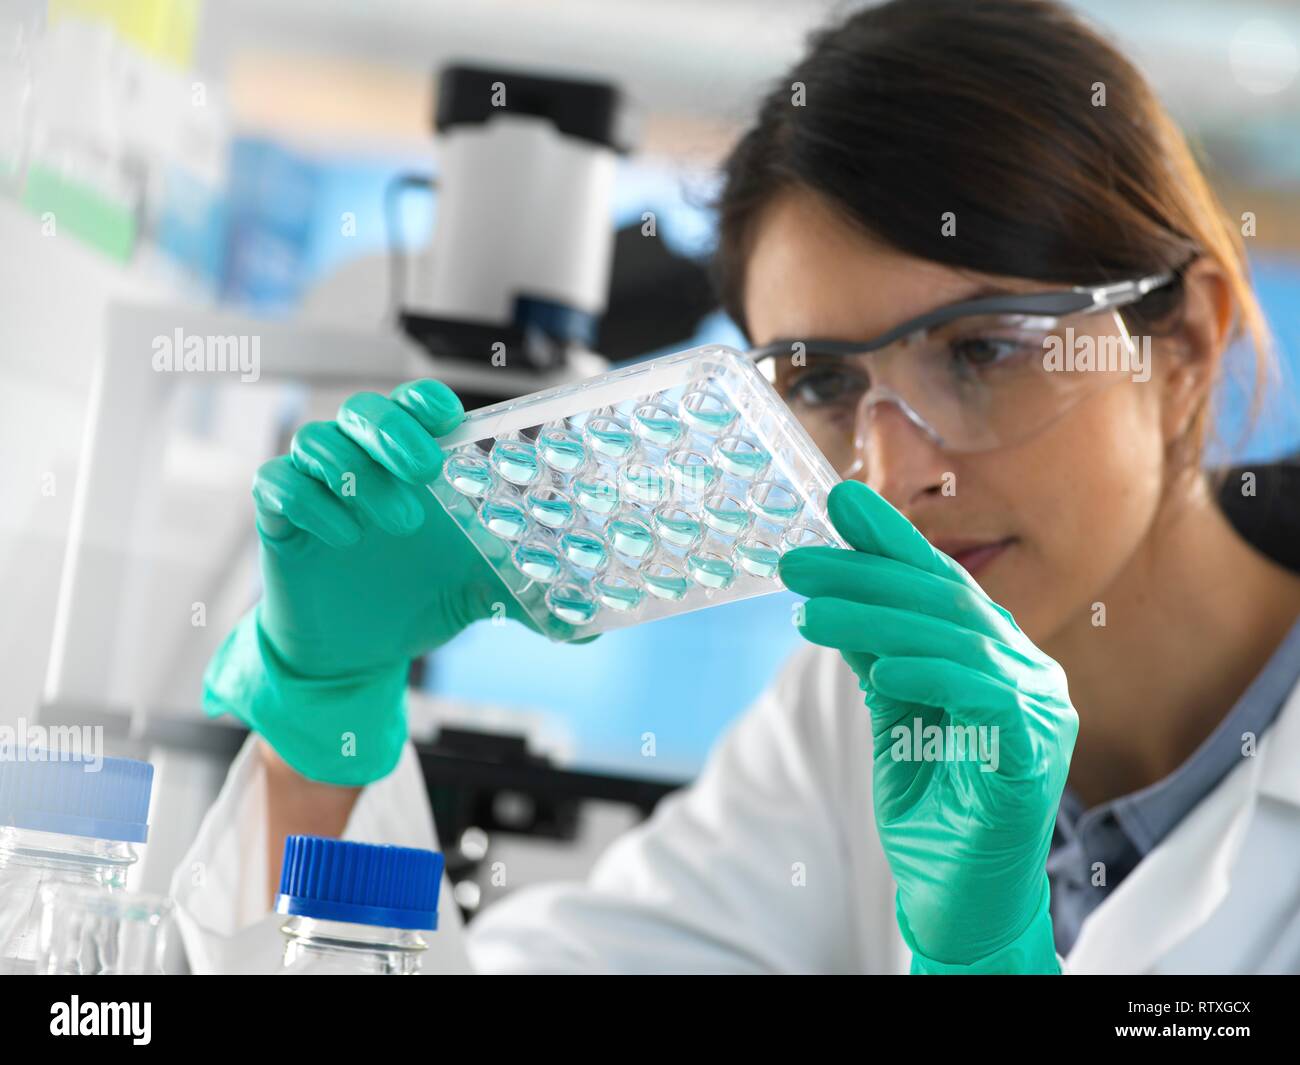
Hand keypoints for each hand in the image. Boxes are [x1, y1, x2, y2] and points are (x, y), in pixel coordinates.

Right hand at [252, 379, 536, 674]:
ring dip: (358, 473)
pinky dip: (308, 502)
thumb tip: (588, 631)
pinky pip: (276, 487)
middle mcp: (364, 466)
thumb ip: (526, 598)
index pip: (415, 406)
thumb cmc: (414, 600)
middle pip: (364, 410)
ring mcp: (318, 489)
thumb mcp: (476, 595)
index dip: (427, 401)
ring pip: (317, 442)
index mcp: (412, 468)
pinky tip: (344, 537)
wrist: (355, 653)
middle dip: (394, 431)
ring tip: (401, 521)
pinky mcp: (280, 521)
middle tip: (426, 468)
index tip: (450, 420)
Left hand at [779, 480, 1076, 971]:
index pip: (939, 583)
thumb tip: (836, 596)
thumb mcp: (894, 711)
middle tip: (798, 560)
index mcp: (994, 654)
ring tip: (806, 611)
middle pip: (944, 603)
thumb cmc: (933, 802)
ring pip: (957, 639)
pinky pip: (985, 698)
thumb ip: (879, 654)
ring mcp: (1038, 710)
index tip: (839, 503)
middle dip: (866, 574)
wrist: (959, 892)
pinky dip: (934, 675)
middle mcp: (1024, 671)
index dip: (890, 542)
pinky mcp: (1033, 753)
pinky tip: (884, 665)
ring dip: (878, 619)